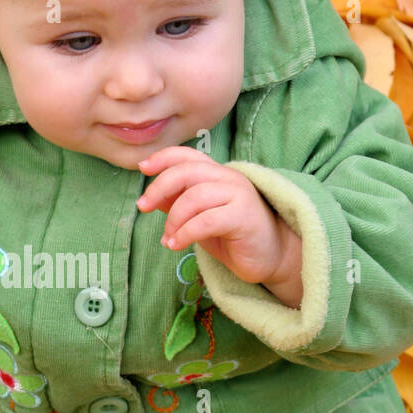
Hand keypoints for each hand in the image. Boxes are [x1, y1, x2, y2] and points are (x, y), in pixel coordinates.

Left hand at [135, 146, 301, 293]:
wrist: (270, 257)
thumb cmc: (233, 236)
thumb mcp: (199, 217)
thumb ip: (178, 203)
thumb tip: (151, 196)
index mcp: (217, 174)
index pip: (188, 155)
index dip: (163, 158)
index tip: (142, 168)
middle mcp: (228, 178)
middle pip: (186, 172)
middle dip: (158, 188)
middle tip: (143, 207)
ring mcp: (238, 194)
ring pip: (194, 197)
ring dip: (173, 219)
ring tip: (168, 238)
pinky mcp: (243, 216)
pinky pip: (205, 220)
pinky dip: (185, 233)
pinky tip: (176, 245)